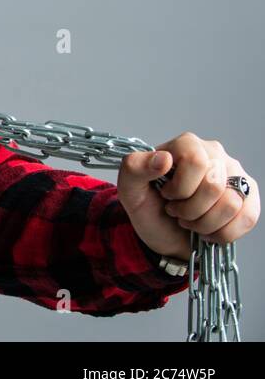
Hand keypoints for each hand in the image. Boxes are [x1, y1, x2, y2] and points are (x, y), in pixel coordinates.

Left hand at [117, 132, 257, 261]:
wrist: (165, 234)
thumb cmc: (149, 208)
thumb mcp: (130, 189)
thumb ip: (135, 168)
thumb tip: (164, 158)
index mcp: (186, 144)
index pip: (195, 161)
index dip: (179, 187)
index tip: (165, 195)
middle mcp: (215, 154)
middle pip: (214, 185)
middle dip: (190, 209)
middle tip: (176, 211)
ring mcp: (236, 175)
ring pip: (231, 203)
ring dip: (205, 223)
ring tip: (191, 220)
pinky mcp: (249, 198)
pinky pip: (247, 218)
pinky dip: (223, 232)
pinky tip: (208, 230)